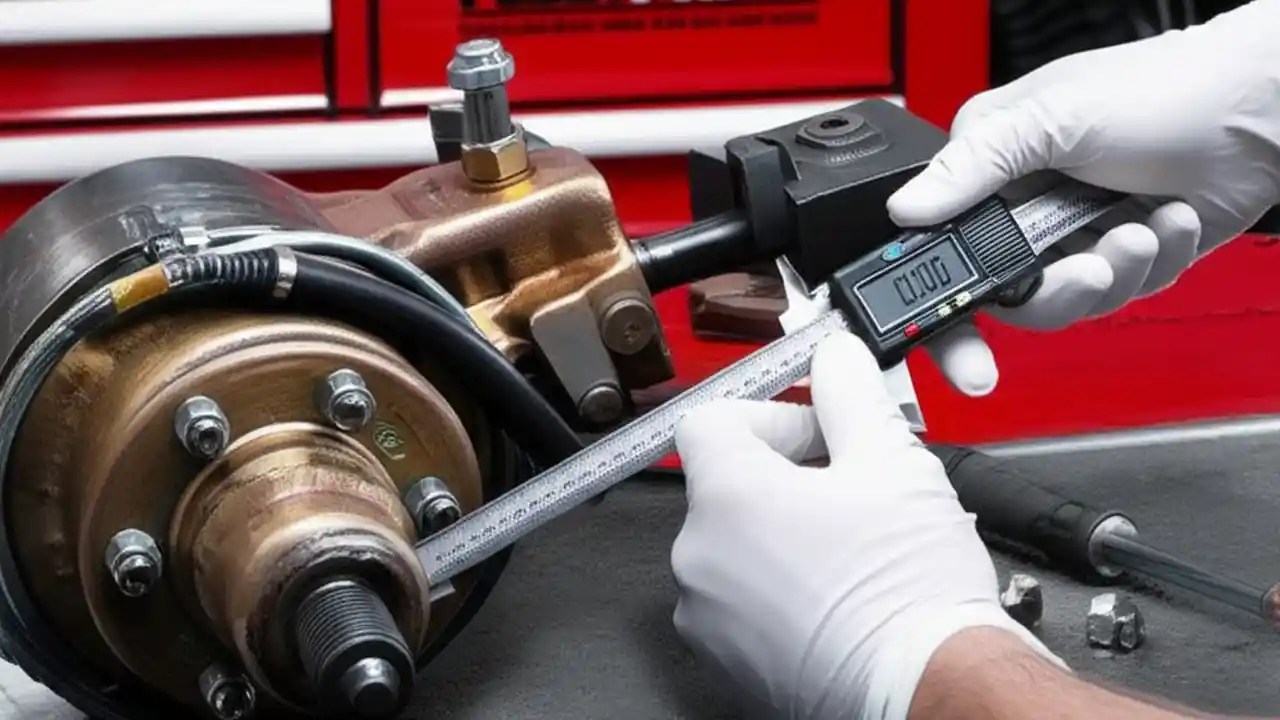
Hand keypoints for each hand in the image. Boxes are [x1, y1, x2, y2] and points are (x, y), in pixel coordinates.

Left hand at [670, 332, 1060, 719]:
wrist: (930, 690)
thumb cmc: (910, 593)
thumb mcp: (893, 462)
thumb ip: (851, 394)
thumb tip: (836, 359)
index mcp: (727, 498)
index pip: (710, 421)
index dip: (768, 415)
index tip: (816, 433)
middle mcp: (700, 559)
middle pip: (725, 485)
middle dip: (784, 476)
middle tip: (850, 489)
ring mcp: (708, 617)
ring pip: (734, 545)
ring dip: (782, 534)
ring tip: (851, 548)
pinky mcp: (727, 661)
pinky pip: (741, 600)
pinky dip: (779, 588)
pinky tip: (838, 594)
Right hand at [889, 0, 1279, 395]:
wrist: (1261, 107)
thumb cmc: (1163, 88)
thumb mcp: (1051, 118)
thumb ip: (972, 166)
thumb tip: (906, 206)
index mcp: (990, 170)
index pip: (943, 247)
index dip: (944, 302)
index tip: (961, 348)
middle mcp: (1027, 206)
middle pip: (1007, 293)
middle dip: (1054, 292)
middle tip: (1085, 274)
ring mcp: (1076, 232)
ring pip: (1067, 302)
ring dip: (1113, 272)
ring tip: (1140, 231)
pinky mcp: (1126, 254)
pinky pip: (1124, 292)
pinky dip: (1156, 261)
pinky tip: (1171, 218)